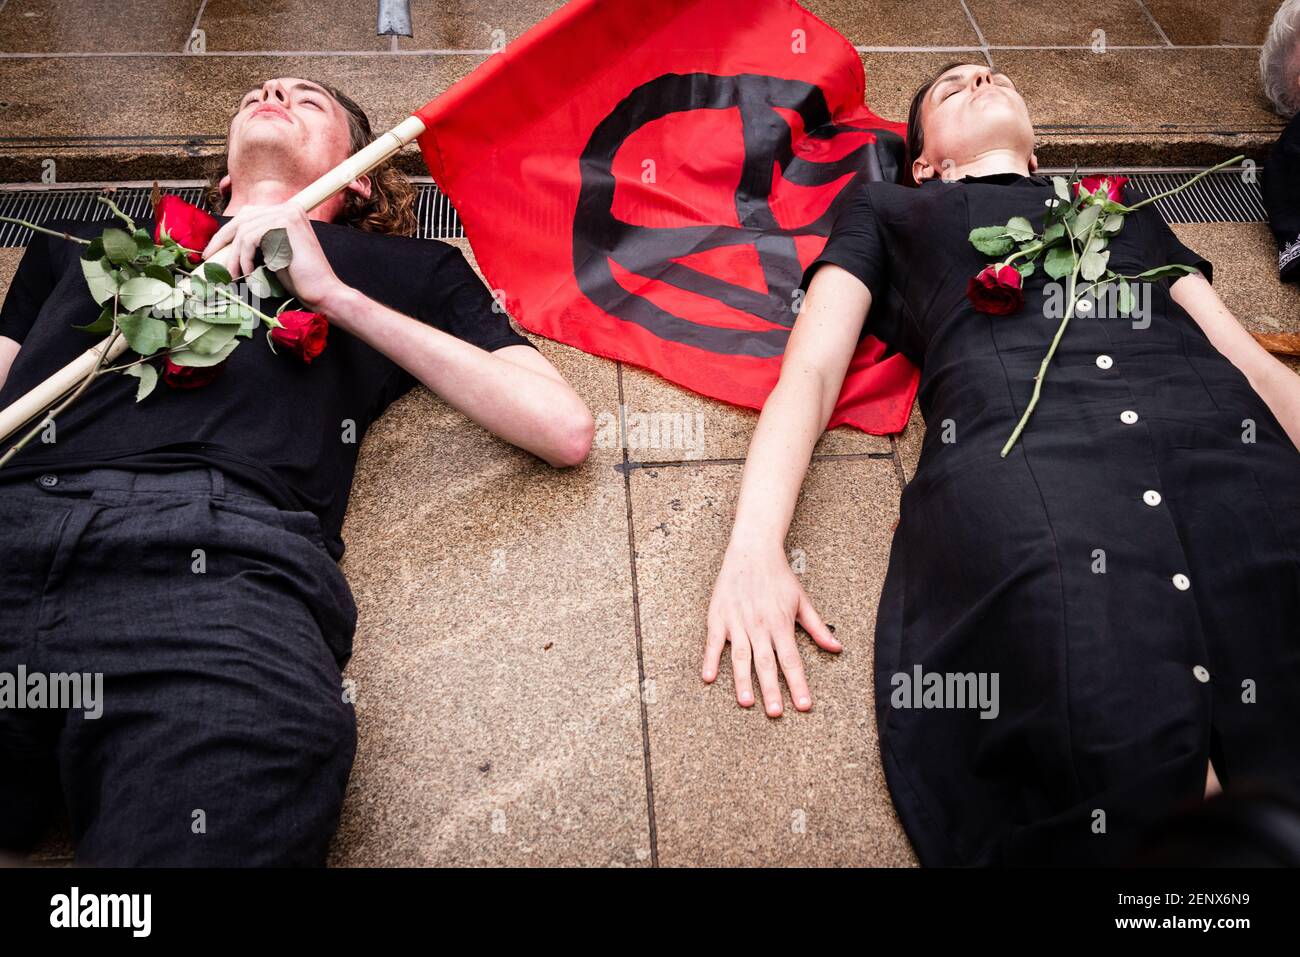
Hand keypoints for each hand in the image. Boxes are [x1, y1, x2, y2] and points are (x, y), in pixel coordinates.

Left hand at [201, 203, 344, 311]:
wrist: (322, 291)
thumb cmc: (300, 279)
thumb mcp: (272, 255)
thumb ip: (257, 243)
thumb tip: (225, 244)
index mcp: (287, 213)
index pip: (248, 216)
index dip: (227, 233)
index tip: (213, 251)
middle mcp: (289, 208)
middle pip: (242, 219)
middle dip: (222, 241)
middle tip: (209, 259)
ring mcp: (288, 214)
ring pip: (244, 231)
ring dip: (235, 256)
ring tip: (236, 274)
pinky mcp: (285, 224)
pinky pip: (251, 238)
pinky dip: (245, 257)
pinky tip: (250, 272)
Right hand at [702, 540, 840, 716]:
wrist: (752, 550)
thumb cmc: (778, 576)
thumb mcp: (802, 601)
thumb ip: (817, 627)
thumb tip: (836, 647)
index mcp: (780, 623)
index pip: (791, 660)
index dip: (798, 684)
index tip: (803, 705)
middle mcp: (759, 625)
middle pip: (766, 663)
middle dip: (771, 690)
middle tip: (776, 713)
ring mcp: (737, 621)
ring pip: (740, 657)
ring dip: (743, 680)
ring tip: (746, 702)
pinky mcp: (718, 616)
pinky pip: (713, 642)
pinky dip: (710, 659)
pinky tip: (709, 677)